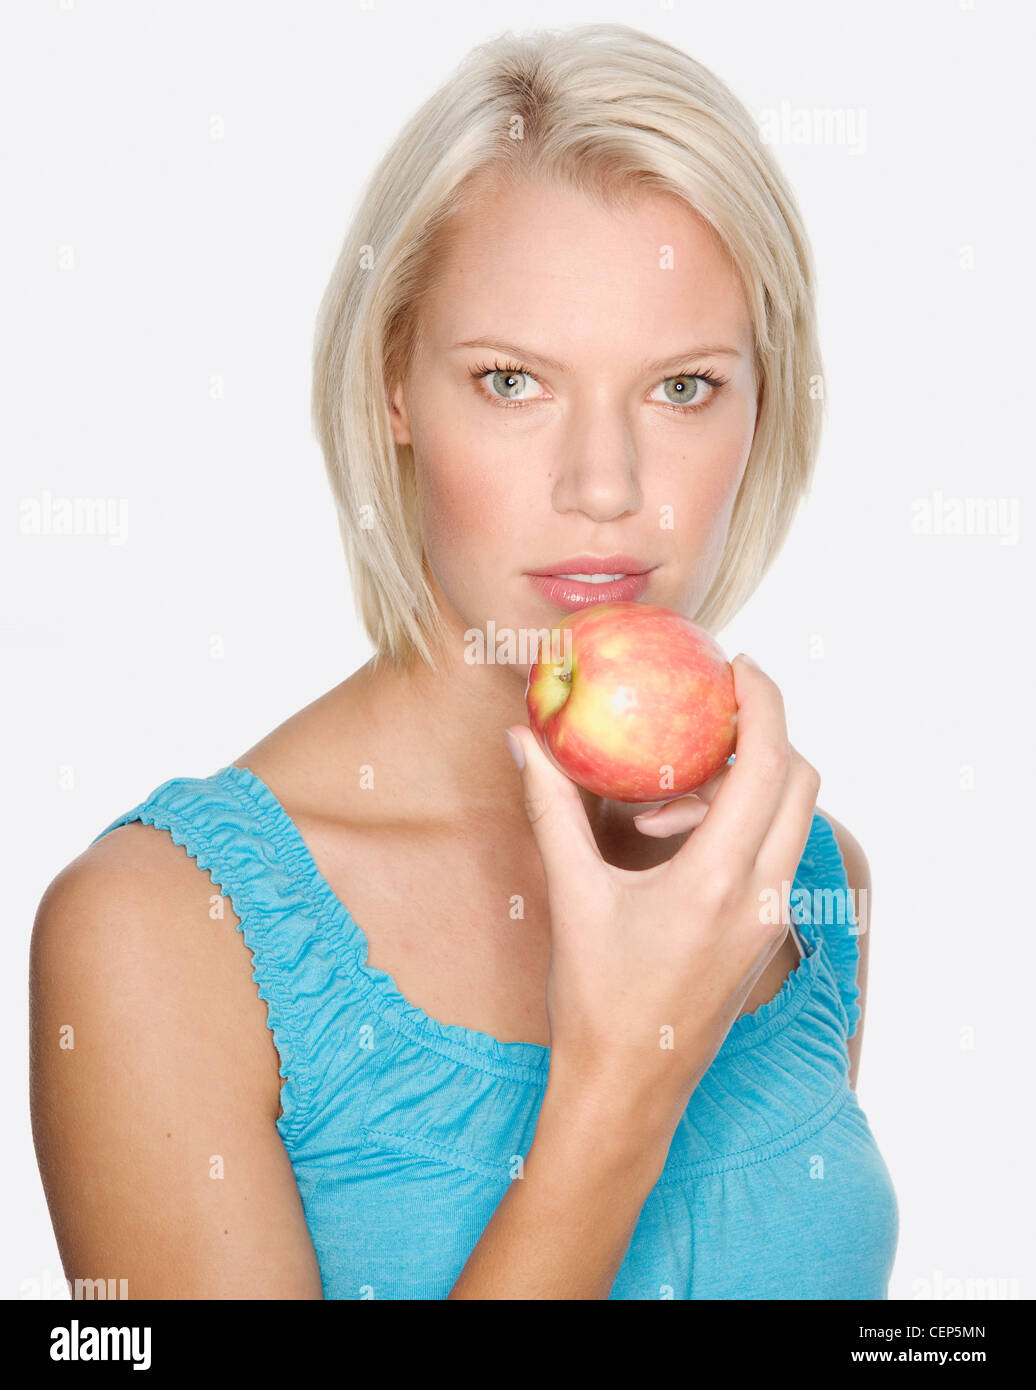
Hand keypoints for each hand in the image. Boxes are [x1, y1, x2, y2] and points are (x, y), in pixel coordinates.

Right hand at [505, 654, 820, 1130]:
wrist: (629, 1089)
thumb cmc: (597, 1000)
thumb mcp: (572, 896)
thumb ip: (552, 810)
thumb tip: (526, 741)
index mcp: (719, 879)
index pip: (769, 766)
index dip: (764, 704)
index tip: (739, 666)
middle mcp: (761, 895)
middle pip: (799, 781)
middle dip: (764, 733)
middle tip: (710, 709)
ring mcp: (770, 918)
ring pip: (790, 818)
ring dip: (746, 782)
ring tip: (665, 792)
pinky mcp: (764, 934)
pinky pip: (772, 852)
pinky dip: (739, 822)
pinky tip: (670, 840)